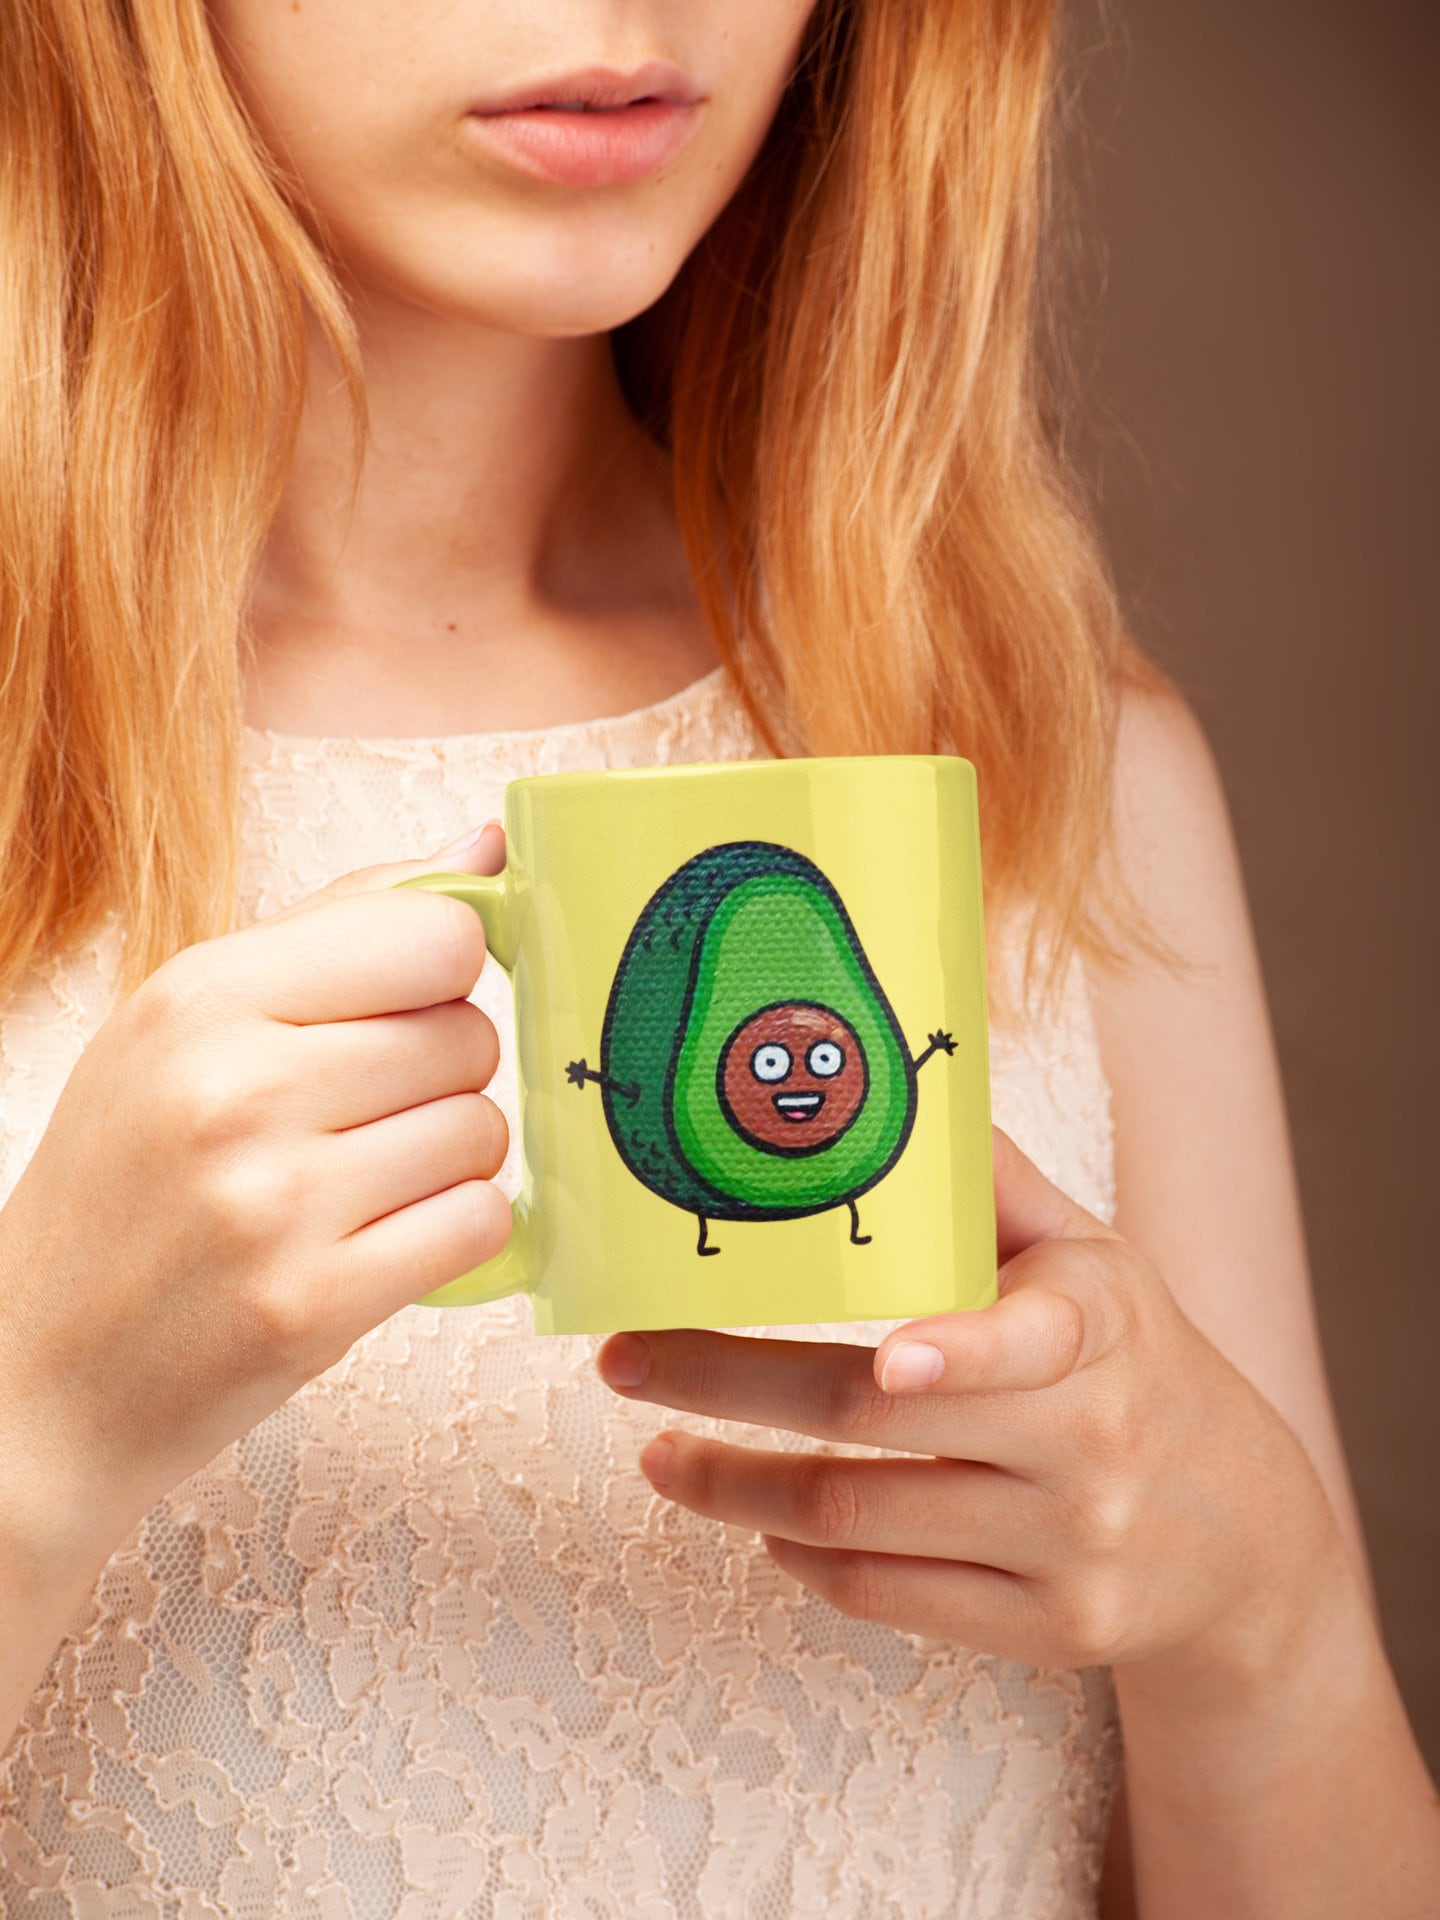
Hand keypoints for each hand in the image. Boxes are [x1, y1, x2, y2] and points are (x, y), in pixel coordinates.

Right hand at [0, 825, 511, 1591]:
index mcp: (202, 997)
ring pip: (483, 1131)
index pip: (435, 933)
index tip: (411, 1002)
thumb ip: (340, 925)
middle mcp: (235, 1089)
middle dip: (445, 1072)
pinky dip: (455, 1230)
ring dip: (453, 1159)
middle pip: (469, 1034)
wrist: (42, 1375)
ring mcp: (274, 1204)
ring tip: (367, 1181)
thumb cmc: (127, 1183)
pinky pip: (477, 1224)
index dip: (445, 970)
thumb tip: (484, 846)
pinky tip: (387, 1237)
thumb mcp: (186, 1024)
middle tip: (369, 1113)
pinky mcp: (312, 1305)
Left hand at [595, 1126, 1342, 1678]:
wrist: (1241, 1529)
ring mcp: (1072, 1546)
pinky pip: (890, 1599)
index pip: (1031, 1337)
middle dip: (728, 1388)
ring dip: (734, 1486)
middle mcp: (1091, 1440)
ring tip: (661, 1456)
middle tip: (625, 1363)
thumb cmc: (1128, 1356)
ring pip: (860, 1521)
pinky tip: (759, 1521)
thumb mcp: (1091, 1255)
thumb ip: (992, 1183)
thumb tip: (889, 1082)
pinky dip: (801, 1560)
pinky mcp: (1052, 1629)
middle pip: (876, 1421)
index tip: (891, 1353)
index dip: (961, 1348)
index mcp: (1099, 1325)